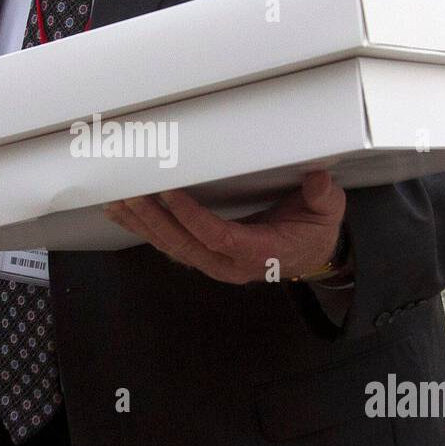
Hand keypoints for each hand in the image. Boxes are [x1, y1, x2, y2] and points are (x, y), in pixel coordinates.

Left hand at [102, 170, 346, 284]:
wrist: (310, 256)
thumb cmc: (314, 231)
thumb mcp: (328, 213)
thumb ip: (323, 198)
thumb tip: (318, 181)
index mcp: (259, 253)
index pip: (217, 236)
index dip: (190, 217)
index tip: (169, 194)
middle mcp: (231, 265)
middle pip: (185, 245)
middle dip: (154, 221)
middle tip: (130, 195)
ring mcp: (215, 264)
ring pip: (173, 248)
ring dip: (143, 226)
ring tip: (117, 204)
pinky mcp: (205, 257)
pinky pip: (172, 246)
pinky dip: (146, 230)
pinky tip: (126, 216)